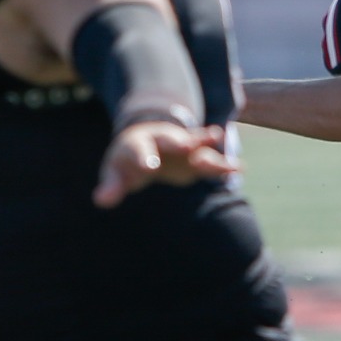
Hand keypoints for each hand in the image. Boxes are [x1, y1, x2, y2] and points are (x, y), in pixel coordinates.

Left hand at [94, 121, 236, 207]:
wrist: (146, 140)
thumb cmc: (127, 161)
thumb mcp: (115, 172)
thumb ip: (111, 186)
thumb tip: (100, 200)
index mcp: (138, 143)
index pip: (139, 151)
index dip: (143, 159)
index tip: (149, 168)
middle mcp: (162, 141)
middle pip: (171, 139)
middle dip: (179, 142)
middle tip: (187, 144)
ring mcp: (181, 146)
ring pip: (195, 145)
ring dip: (206, 144)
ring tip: (220, 139)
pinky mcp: (195, 157)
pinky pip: (210, 160)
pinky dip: (223, 164)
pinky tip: (239, 168)